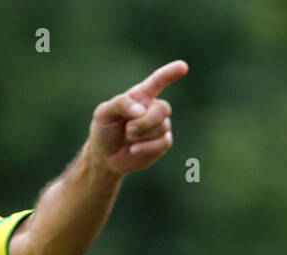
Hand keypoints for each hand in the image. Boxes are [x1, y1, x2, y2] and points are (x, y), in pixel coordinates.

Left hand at [88, 60, 187, 175]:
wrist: (105, 156)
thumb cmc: (105, 129)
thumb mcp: (103, 113)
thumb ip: (120, 104)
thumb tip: (141, 110)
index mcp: (141, 96)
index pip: (158, 81)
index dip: (170, 74)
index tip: (182, 67)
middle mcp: (153, 108)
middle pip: (163, 109)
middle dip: (145, 121)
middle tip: (128, 129)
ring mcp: (160, 125)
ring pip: (162, 127)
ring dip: (141, 135)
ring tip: (128, 137)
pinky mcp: (163, 142)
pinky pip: (163, 142)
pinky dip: (146, 147)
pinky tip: (133, 149)